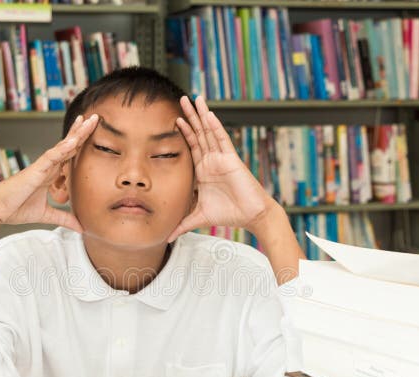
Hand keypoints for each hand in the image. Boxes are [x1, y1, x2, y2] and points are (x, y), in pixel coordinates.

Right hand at [0, 113, 98, 230]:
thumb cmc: (16, 208)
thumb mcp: (47, 215)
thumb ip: (64, 218)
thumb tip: (82, 228)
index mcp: (50, 174)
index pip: (70, 156)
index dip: (81, 144)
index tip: (94, 133)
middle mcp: (47, 166)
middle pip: (69, 145)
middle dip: (82, 131)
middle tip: (96, 117)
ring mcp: (42, 166)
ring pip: (62, 146)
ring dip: (76, 133)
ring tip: (88, 120)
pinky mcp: (35, 170)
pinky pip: (51, 156)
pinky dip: (63, 149)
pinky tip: (74, 140)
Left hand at [166, 96, 276, 242]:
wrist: (251, 215)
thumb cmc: (229, 214)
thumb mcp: (199, 218)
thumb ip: (182, 224)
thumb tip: (167, 237)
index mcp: (203, 170)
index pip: (191, 146)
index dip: (183, 132)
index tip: (172, 118)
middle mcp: (212, 160)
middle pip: (198, 133)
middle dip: (190, 116)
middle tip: (181, 98)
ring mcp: (221, 158)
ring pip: (209, 132)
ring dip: (201, 115)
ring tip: (194, 98)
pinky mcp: (231, 159)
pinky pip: (222, 140)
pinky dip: (215, 127)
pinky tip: (208, 114)